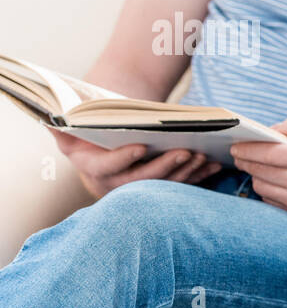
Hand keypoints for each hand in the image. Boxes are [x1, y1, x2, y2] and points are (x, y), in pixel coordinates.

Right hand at [49, 129, 221, 198]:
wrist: (104, 141)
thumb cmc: (89, 127)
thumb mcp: (71, 125)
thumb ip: (62, 124)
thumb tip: (51, 119)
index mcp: (92, 168)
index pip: (108, 167)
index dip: (123, 158)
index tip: (141, 146)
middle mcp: (114, 184)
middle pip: (142, 179)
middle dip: (165, 166)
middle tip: (186, 151)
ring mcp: (139, 189)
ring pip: (165, 184)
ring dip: (186, 172)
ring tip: (203, 156)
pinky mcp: (159, 188)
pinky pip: (181, 184)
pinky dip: (199, 176)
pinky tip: (214, 165)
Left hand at [228, 113, 286, 231]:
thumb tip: (270, 130)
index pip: (269, 151)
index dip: (248, 147)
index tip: (236, 144)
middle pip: (260, 170)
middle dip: (245, 160)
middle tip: (239, 153)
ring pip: (261, 186)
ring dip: (256, 175)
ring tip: (259, 166)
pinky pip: (270, 201)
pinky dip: (268, 190)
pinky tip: (274, 182)